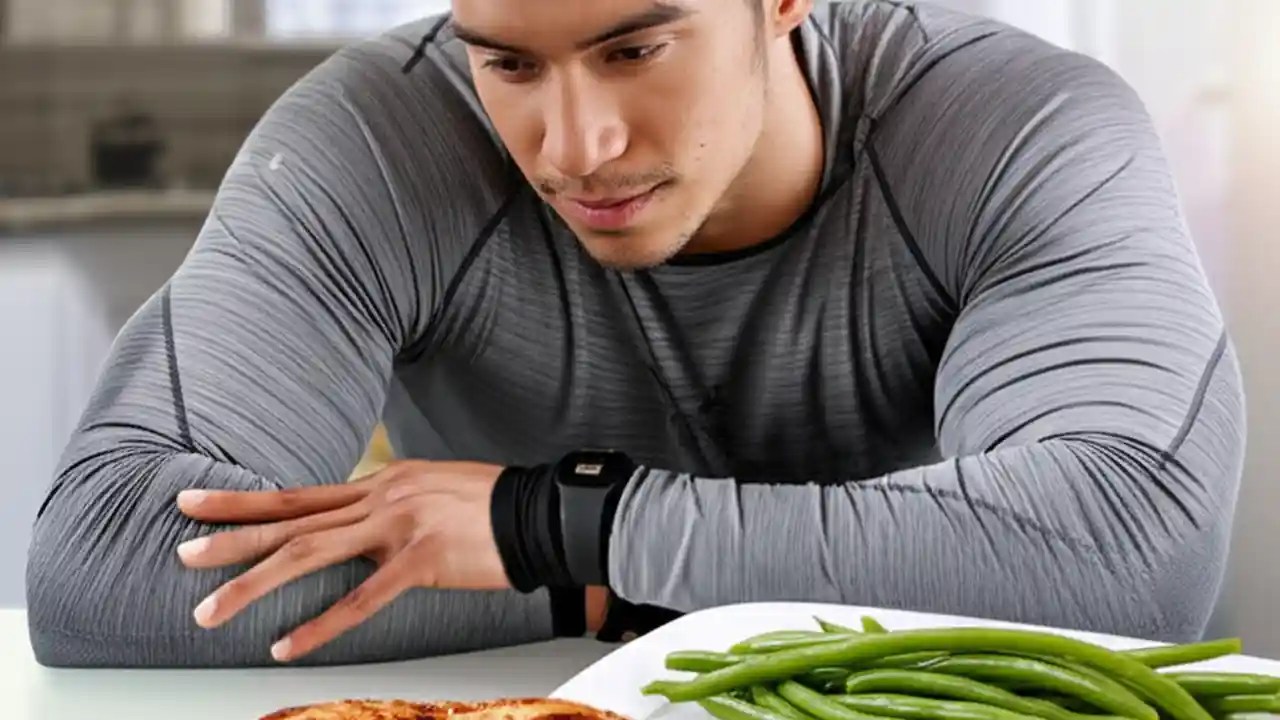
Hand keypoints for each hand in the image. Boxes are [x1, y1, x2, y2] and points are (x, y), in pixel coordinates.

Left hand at [175, 460, 508, 661]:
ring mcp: (399, 526)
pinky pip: (362, 600)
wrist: (541, 513)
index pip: (298, 493)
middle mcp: (380, 498)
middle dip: (231, 537)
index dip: (243, 501)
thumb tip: (358, 527)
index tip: (194, 501)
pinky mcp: (422, 561)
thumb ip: (388, 508)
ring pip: (310, 552)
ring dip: (254, 584)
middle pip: (291, 518)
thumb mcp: (430, 492)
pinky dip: (320, 625)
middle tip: (181, 553)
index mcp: (381, 483)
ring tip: (210, 611)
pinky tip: (287, 645)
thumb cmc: (491, 506)